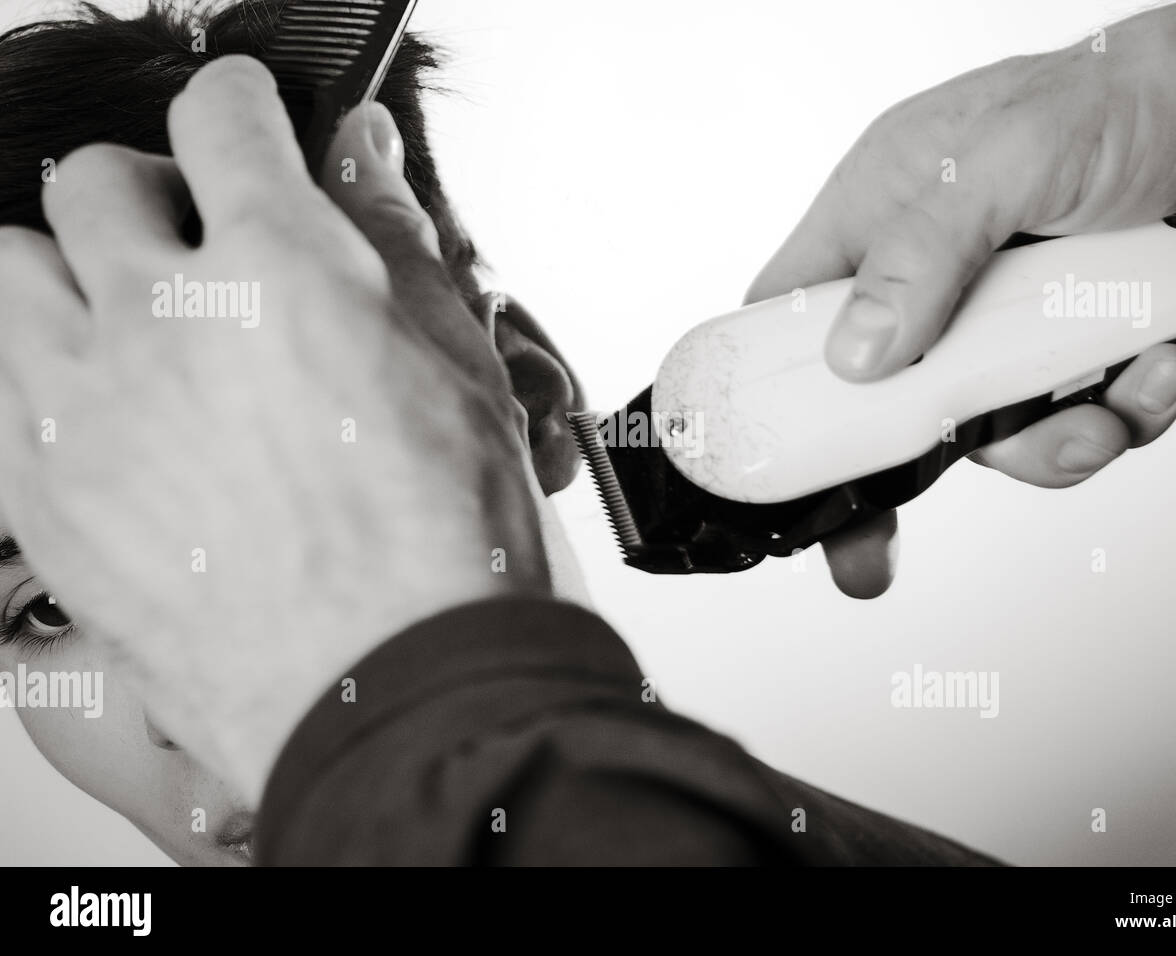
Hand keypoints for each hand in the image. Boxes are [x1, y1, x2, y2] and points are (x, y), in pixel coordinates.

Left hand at [0, 57, 548, 802]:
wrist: (398, 690)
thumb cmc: (441, 552)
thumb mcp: (456, 369)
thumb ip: (393, 244)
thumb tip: (361, 162)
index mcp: (279, 271)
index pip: (224, 120)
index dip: (243, 111)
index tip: (246, 127)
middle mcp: (164, 322)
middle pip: (100, 182)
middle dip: (154, 194)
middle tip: (195, 241)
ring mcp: (86, 411)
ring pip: (10, 269)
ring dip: (68, 273)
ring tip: (124, 319)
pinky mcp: (42, 498)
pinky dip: (40, 373)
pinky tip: (104, 410)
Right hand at [747, 0, 1175, 597]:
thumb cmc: (1135, 93)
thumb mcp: (1011, 155)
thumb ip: (925, 250)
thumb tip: (854, 357)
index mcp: (884, 213)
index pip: (792, 314)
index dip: (776, 393)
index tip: (780, 471)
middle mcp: (936, 276)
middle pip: (882, 399)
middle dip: (895, 478)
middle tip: (868, 562)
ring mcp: (1010, 318)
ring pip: (987, 427)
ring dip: (1046, 443)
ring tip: (1100, 415)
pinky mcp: (1082, 349)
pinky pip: (1077, 419)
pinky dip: (1125, 414)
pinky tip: (1159, 367)